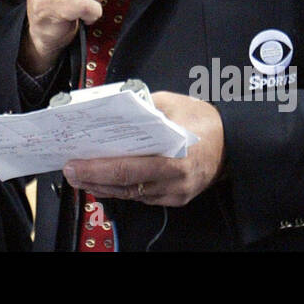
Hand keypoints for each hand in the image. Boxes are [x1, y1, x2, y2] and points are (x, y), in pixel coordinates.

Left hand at [64, 91, 225, 206]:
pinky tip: (103, 181)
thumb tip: (113, 109)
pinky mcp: (175, 199)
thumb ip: (143, 107)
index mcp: (175, 158)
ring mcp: (175, 194)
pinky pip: (142, 196)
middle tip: (69, 171)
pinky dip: (121, 189)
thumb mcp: (173, 104)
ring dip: (103, 186)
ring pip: (131, 194)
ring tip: (80, 176)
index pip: (128, 168)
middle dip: (92, 179)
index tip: (74, 163)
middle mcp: (175, 182)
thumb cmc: (204, 121)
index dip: (98, 169)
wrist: (235, 141)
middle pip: (125, 185)